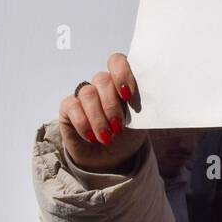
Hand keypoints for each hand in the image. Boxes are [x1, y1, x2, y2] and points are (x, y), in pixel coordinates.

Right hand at [58, 53, 148, 172]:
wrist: (110, 159)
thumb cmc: (127, 137)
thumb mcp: (141, 122)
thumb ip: (143, 106)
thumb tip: (153, 97)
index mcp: (121, 82)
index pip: (117, 61)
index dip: (122, 74)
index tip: (128, 96)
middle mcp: (102, 84)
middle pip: (102, 79)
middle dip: (111, 106)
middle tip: (118, 127)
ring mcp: (84, 94)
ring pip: (88, 93)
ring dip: (98, 118)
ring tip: (107, 138)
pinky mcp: (68, 107)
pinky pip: (72, 106)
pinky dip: (83, 124)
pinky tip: (92, 137)